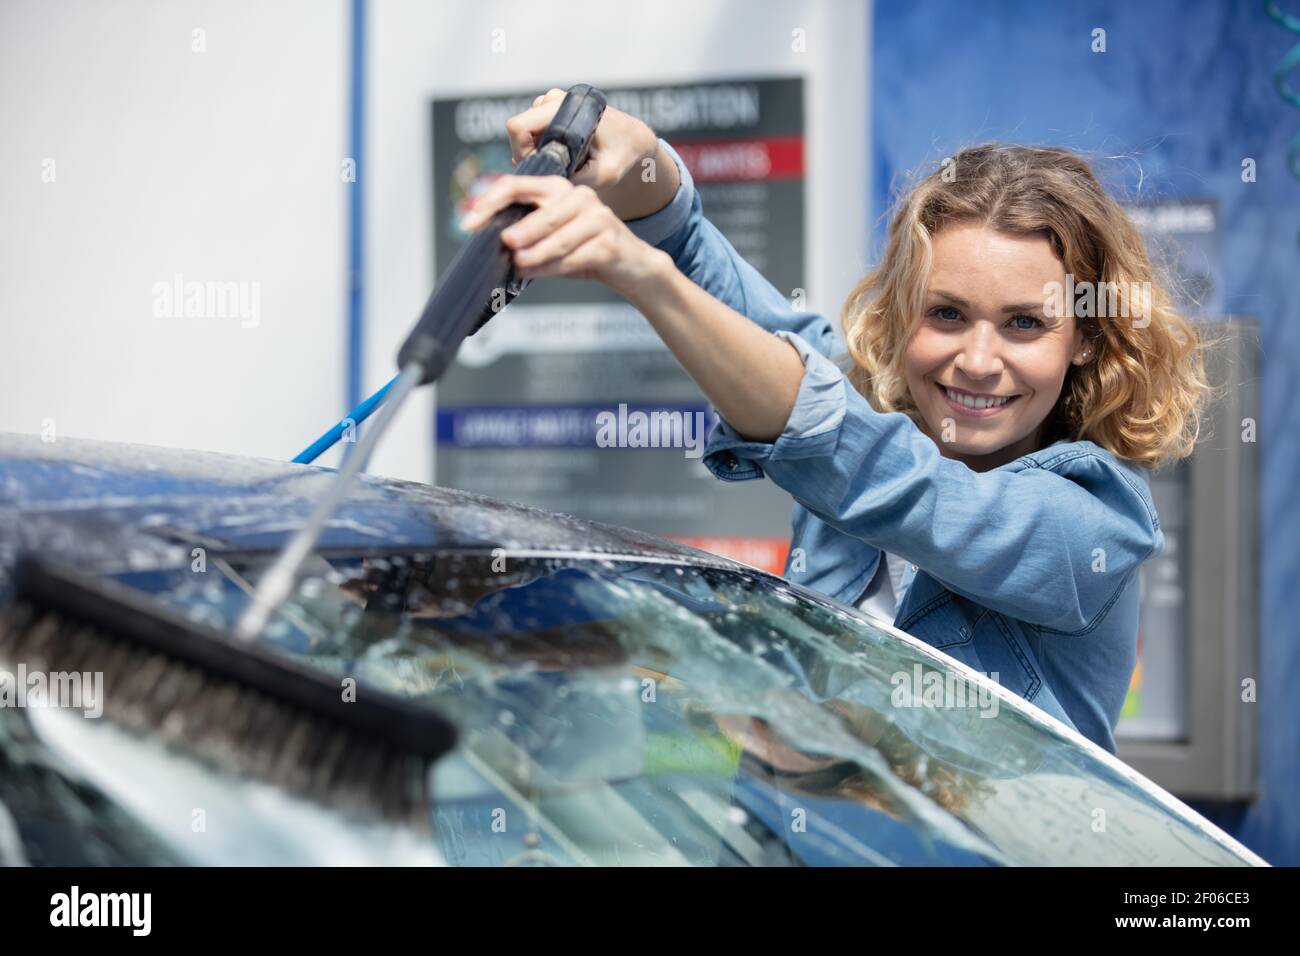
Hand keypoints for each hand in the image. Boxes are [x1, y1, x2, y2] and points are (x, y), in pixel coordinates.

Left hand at [459, 174, 666, 297]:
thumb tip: (495, 244)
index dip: (491, 201)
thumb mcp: (556, 239)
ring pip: (558, 236)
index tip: (470, 221)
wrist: (634, 266)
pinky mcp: (608, 242)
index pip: (518, 186)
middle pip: (543, 211)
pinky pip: (573, 256)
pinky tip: (535, 273)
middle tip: (503, 242)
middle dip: (521, 229)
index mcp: (560, 190)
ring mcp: (597, 218)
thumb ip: (530, 237)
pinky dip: (552, 267)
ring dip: (535, 252)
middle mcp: (580, 198)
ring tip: (518, 263)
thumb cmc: (589, 252)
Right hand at [505, 88, 657, 192]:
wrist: (630, 139)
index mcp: (568, 110)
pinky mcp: (553, 106)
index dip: (521, 152)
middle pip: (520, 127)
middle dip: (529, 152)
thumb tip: (546, 181)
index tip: (540, 167)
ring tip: (561, 160)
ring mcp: (554, 99)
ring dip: (536, 147)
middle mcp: (558, 98)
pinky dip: (540, 142)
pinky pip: (532, 126)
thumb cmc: (621, 156)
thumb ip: (577, 180)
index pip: (520, 126)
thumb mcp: (605, 175)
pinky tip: (561, 152)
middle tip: (553, 168)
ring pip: (526, 128)